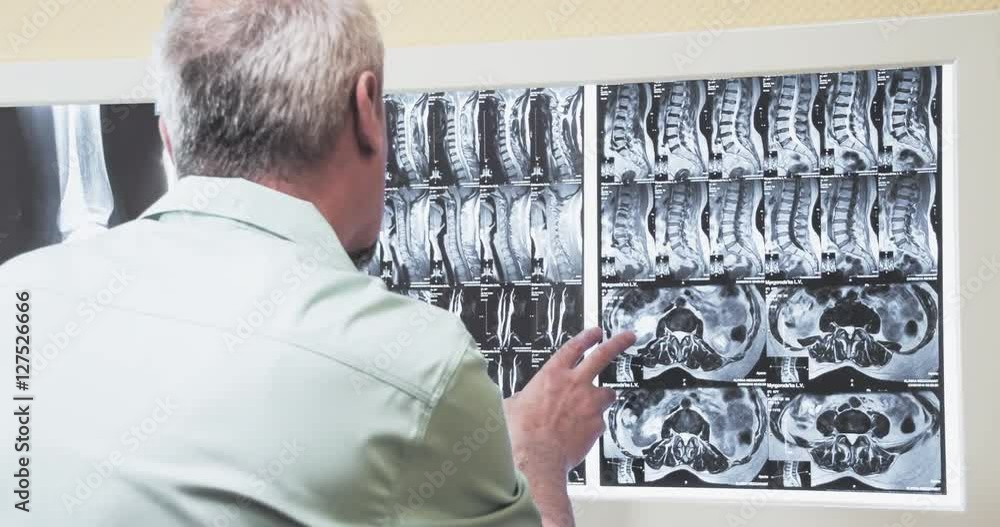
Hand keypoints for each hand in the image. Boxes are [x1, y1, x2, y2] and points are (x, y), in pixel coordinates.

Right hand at [503, 327, 635, 473]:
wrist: (535, 458)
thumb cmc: (520, 433)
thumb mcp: (512, 406)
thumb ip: (523, 398)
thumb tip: (520, 401)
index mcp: (552, 374)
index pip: (574, 347)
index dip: (587, 337)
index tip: (596, 332)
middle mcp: (574, 384)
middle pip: (603, 355)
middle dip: (618, 343)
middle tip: (628, 337)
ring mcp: (589, 403)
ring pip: (607, 392)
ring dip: (602, 398)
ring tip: (591, 408)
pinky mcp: (597, 424)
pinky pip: (600, 422)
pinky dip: (593, 426)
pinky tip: (580, 435)